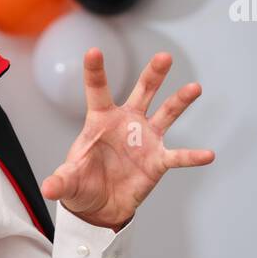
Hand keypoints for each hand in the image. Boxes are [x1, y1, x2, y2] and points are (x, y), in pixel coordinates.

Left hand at [40, 50, 215, 229]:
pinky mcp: (157, 161)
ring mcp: (145, 140)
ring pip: (166, 113)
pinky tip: (208, 155)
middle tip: (164, 57)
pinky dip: (192, 157)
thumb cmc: (82, 184)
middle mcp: (127, 123)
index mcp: (101, 120)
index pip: (97, 91)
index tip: (93, 51)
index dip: (95, 71)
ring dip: (180, 101)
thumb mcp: (68, 182)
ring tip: (194, 88)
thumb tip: (48, 189)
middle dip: (153, 75)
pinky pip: (178, 156)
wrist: (100, 206)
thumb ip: (60, 182)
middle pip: (142, 92)